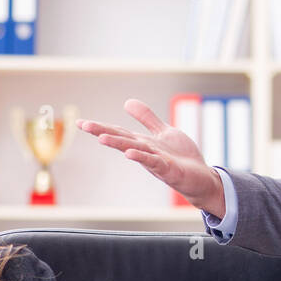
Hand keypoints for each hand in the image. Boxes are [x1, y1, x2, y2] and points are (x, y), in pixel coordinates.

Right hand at [77, 99, 226, 216]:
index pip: (118, 132)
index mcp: (143, 142)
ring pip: (134, 149)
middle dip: (103, 132)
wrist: (200, 178)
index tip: (80, 122)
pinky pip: (154, 161)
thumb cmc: (182, 157)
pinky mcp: (168, 169)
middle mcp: (145, 152)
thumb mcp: (164, 132)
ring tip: (101, 138)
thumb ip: (147, 118)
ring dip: (118, 144)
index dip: (100, 126)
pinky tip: (129, 153)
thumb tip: (127, 102)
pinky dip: (142, 157)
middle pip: (122, 139)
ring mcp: (155, 161)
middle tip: (83, 125)